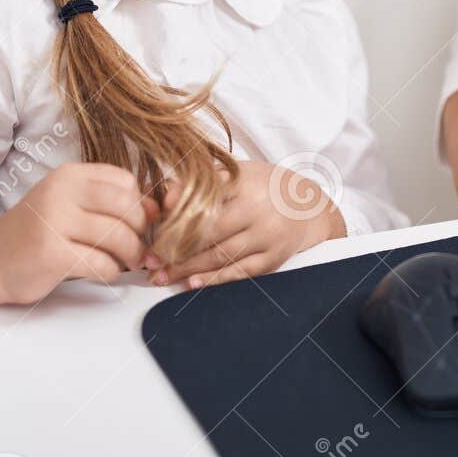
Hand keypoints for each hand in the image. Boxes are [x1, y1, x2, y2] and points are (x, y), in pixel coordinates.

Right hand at [0, 162, 158, 304]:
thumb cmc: (39, 233)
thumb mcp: (71, 205)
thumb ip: (108, 202)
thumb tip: (157, 211)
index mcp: (69, 176)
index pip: (125, 182)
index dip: (141, 206)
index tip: (140, 225)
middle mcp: (61, 192)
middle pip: (127, 207)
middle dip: (139, 232)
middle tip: (137, 249)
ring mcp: (53, 222)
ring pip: (117, 236)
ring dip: (128, 255)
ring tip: (123, 262)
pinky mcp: (50, 254)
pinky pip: (101, 263)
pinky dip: (110, 272)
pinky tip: (102, 272)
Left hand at [148, 161, 344, 289]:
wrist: (308, 207)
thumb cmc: (264, 188)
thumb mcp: (239, 173)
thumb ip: (204, 181)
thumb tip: (163, 196)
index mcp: (246, 181)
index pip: (206, 196)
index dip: (177, 209)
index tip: (153, 221)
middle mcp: (258, 207)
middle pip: (209, 230)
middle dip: (174, 246)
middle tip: (149, 258)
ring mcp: (268, 235)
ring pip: (221, 254)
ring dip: (187, 268)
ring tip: (160, 275)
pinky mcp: (274, 258)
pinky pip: (240, 272)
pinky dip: (214, 279)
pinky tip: (192, 283)